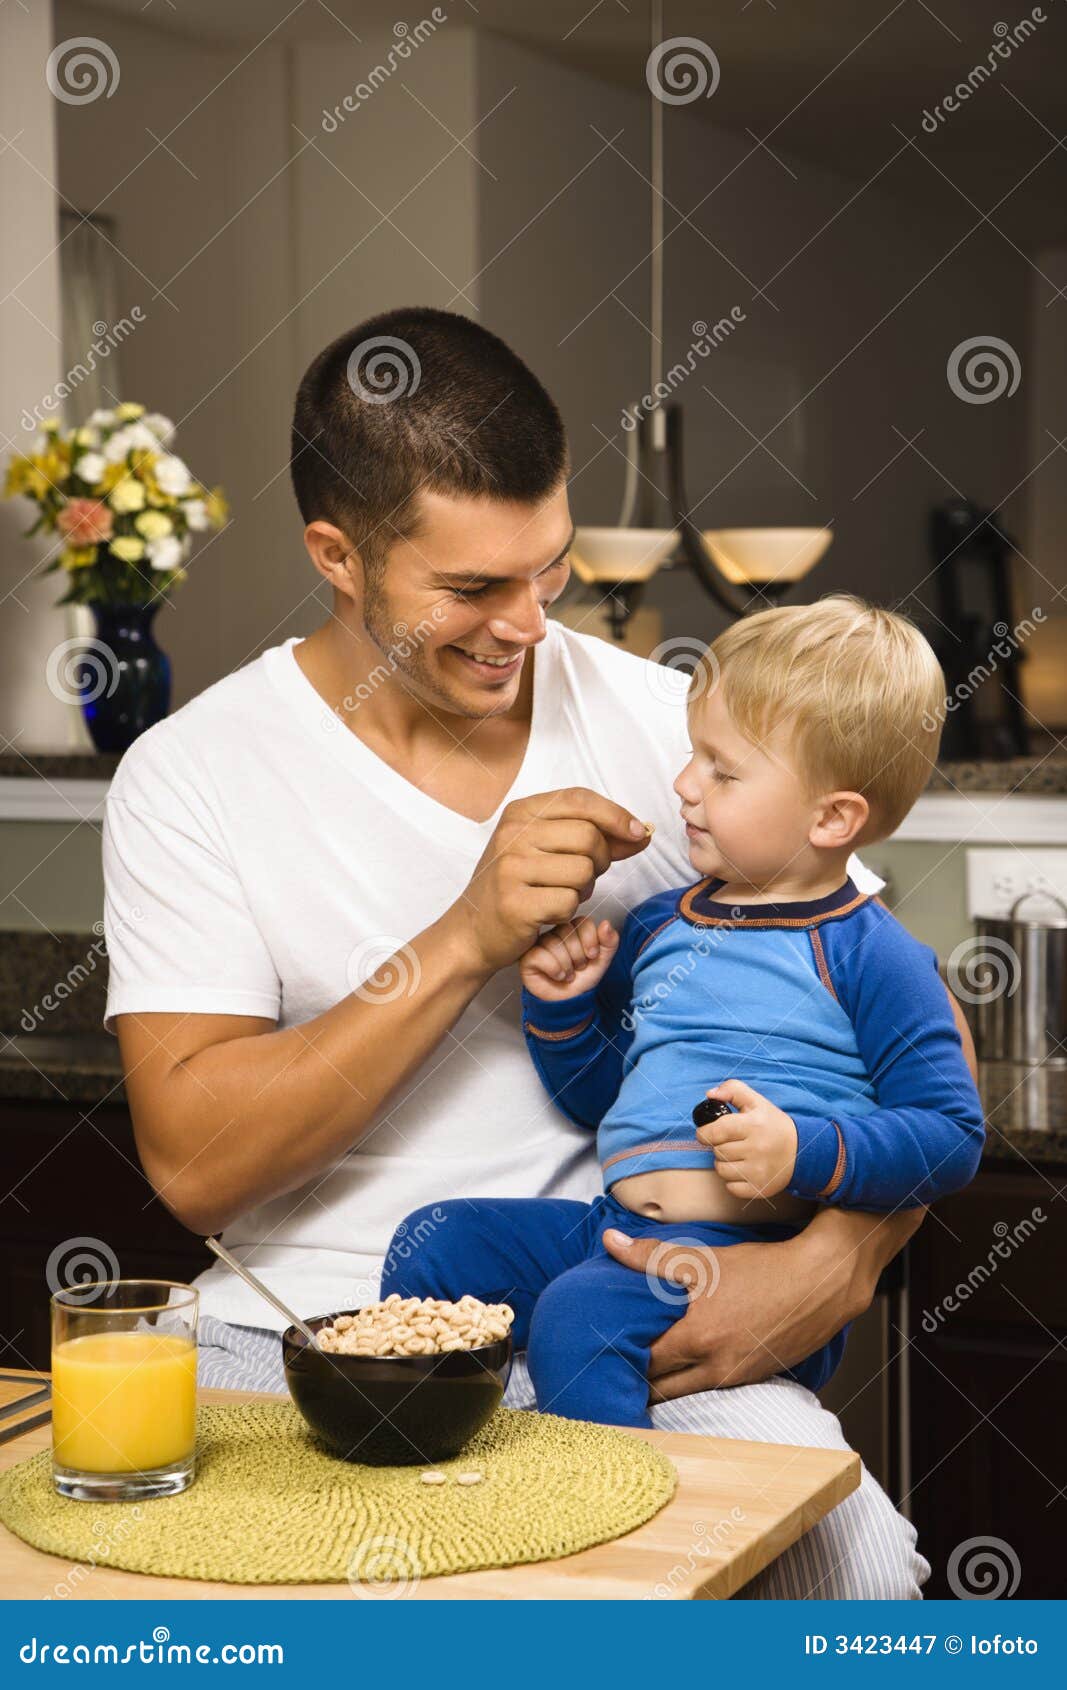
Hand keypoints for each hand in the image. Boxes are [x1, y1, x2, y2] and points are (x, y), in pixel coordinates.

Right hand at [456, 787, 651, 976]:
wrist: (473, 929)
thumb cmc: (518, 886)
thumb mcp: (547, 850)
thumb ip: (592, 836)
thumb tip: (642, 833)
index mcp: (520, 812)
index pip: (579, 799)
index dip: (616, 815)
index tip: (639, 832)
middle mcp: (513, 834)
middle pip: (588, 836)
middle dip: (601, 859)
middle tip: (586, 875)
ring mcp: (511, 868)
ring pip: (583, 871)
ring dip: (584, 889)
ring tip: (562, 894)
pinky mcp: (516, 903)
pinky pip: (569, 902)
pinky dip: (568, 912)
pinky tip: (548, 912)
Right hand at [519, 917, 618, 1001]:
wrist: (569, 1002)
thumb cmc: (582, 980)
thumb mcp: (602, 961)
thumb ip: (609, 941)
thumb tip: (606, 924)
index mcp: (572, 930)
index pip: (582, 921)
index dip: (590, 940)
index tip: (592, 955)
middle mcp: (554, 933)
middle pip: (567, 931)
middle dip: (578, 955)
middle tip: (578, 967)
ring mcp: (539, 944)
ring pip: (554, 943)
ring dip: (566, 965)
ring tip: (568, 974)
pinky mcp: (528, 957)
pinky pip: (540, 955)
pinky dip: (554, 969)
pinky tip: (557, 976)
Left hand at [600, 1213, 893, 1395]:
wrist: (820, 1283)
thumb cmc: (761, 1269)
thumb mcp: (702, 1258)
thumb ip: (650, 1256)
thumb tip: (609, 1243)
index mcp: (696, 1339)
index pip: (642, 1362)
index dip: (618, 1355)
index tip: (601, 1347)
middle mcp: (712, 1368)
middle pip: (657, 1388)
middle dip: (634, 1378)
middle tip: (611, 1364)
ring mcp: (732, 1378)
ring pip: (681, 1394)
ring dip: (659, 1385)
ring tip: (638, 1369)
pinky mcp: (748, 1379)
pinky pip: (707, 1389)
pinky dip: (687, 1383)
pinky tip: (678, 1367)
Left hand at [697, 1079, 797, 1198]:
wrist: (802, 1151)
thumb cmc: (774, 1125)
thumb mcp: (757, 1102)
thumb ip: (732, 1089)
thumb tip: (709, 1094)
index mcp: (753, 1125)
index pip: (716, 1131)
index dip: (704, 1133)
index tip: (706, 1133)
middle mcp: (756, 1149)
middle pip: (717, 1151)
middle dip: (719, 1146)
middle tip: (732, 1142)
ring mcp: (758, 1171)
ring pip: (722, 1170)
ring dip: (724, 1163)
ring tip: (738, 1156)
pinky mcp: (760, 1188)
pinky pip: (731, 1188)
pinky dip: (733, 1180)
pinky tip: (744, 1170)